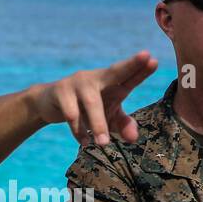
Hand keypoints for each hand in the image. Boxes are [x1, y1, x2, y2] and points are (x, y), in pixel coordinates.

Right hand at [31, 51, 157, 144]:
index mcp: (112, 82)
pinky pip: (72, 114)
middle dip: (131, 65)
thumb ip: (123, 125)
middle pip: (116, 72)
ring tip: (104, 144)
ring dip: (98, 123)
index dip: (141, 67)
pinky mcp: (61, 91)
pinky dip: (78, 131)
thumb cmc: (86, 108)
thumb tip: (133, 138)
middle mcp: (97, 78)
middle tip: (147, 57)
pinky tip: (84, 142)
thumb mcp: (107, 117)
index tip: (154, 59)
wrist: (48, 103)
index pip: (130, 75)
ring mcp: (78, 82)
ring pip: (92, 102)